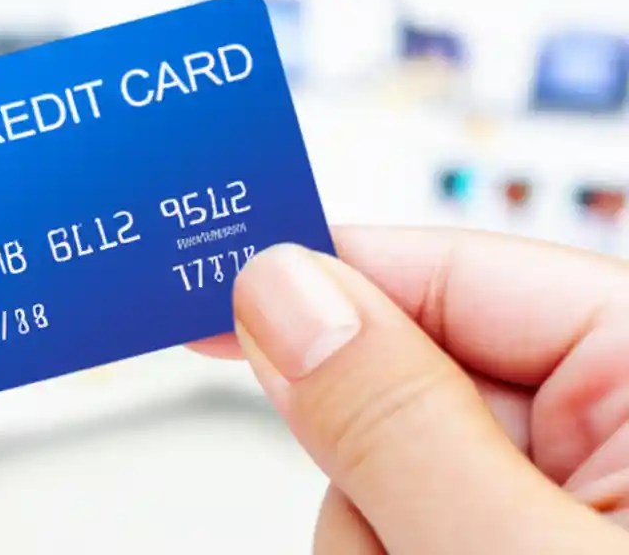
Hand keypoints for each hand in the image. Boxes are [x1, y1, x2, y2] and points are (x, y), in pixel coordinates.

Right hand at [193, 227, 628, 552]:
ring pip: (379, 464)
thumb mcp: (515, 554)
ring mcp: (560, 500)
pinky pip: (392, 523)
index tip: (210, 287)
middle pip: (400, 381)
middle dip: (360, 460)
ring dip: (368, 535)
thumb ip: (396, 419)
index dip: (328, 279)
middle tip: (392, 539)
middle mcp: (610, 428)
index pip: (456, 272)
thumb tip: (282, 292)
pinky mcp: (515, 541)